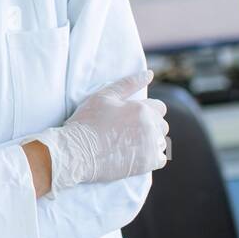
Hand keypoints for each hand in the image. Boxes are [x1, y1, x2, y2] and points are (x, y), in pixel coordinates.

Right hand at [32, 69, 167, 190]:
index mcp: (142, 109)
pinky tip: (134, 155)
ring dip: (150, 142)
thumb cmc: (87, 122)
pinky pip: (160, 159)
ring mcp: (150, 146)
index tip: (132, 119)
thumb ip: (128, 84)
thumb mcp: (103, 96)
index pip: (160, 108)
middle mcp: (150, 127)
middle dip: (150, 127)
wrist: (76, 151)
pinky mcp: (147, 163)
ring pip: (161, 142)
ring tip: (130, 145)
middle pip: (162, 126)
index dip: (147, 112)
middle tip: (128, 132)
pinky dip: (150, 158)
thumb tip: (150, 74)